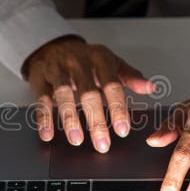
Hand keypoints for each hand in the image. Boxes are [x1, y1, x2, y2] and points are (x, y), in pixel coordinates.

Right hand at [26, 36, 154, 151]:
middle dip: (96, 121)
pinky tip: (48, 134)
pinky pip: (41, 98)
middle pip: (89, 92)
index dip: (118, 108)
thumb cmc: (86, 60)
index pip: (112, 84)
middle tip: (102, 144)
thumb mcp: (110, 63)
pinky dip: (44, 118)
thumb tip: (150, 87)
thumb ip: (130, 77)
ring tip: (76, 139)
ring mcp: (57, 68)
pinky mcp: (39, 77)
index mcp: (100, 59)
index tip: (123, 130)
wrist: (53, 46)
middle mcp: (78, 62)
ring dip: (70, 119)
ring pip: (63, 94)